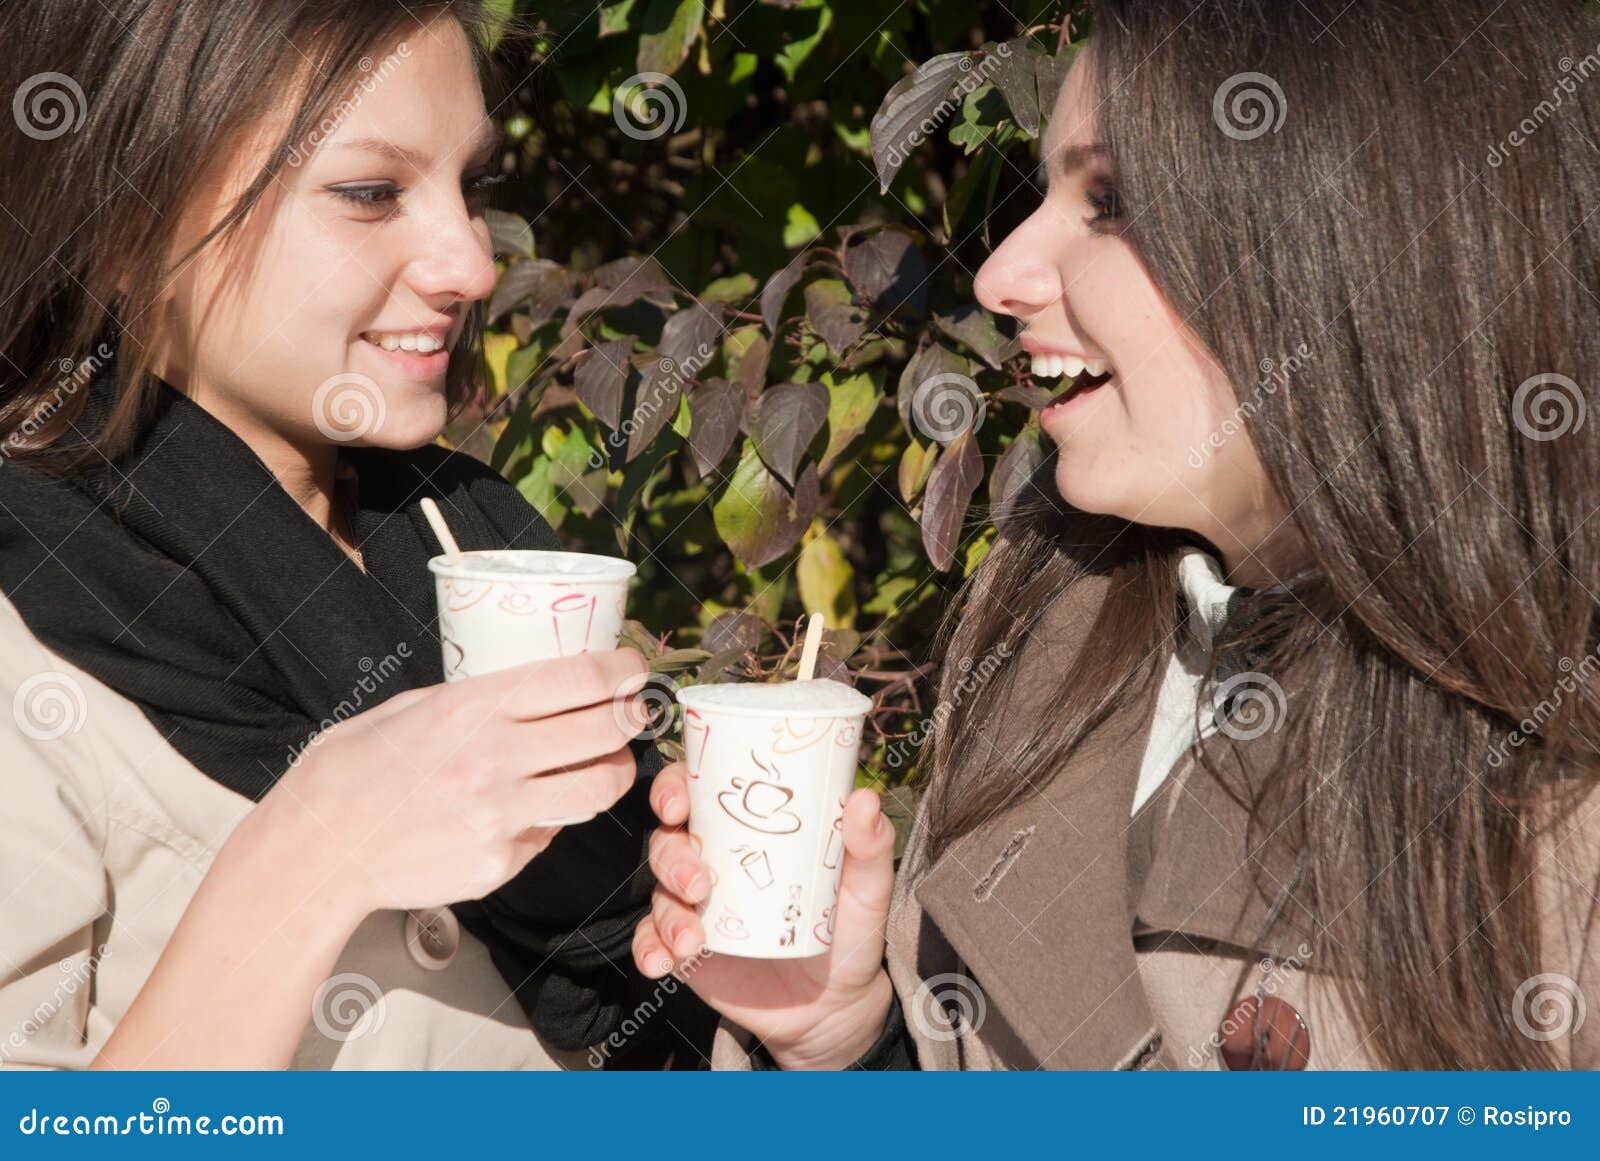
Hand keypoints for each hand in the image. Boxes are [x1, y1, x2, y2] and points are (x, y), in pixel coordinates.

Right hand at [254, 649, 650, 918]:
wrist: (319, 847)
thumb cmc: (356, 768)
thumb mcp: (414, 707)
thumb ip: (478, 700)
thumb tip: (539, 692)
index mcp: (475, 708)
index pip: (580, 681)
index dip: (622, 671)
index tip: (632, 669)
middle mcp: (497, 759)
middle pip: (606, 732)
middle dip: (633, 718)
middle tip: (635, 713)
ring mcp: (502, 816)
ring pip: (598, 789)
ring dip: (613, 772)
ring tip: (604, 762)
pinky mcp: (500, 863)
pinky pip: (549, 834)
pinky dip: (549, 820)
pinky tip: (522, 810)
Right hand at [631, 761, 896, 1069]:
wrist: (833, 1005)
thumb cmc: (848, 929)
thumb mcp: (866, 887)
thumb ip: (869, 846)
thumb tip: (865, 800)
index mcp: (748, 833)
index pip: (698, 793)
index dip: (674, 788)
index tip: (677, 803)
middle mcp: (713, 862)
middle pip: (669, 841)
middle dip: (672, 857)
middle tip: (699, 883)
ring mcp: (696, 907)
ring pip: (659, 892)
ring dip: (667, 912)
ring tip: (692, 939)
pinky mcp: (686, 951)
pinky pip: (650, 942)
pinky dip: (647, 949)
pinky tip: (660, 963)